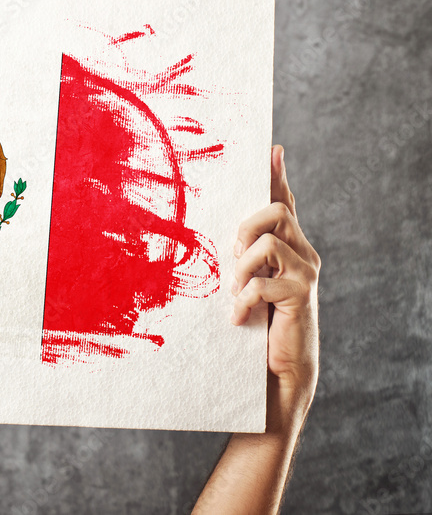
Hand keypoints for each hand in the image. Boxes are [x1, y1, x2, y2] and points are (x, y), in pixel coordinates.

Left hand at [231, 145, 320, 429]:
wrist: (279, 371)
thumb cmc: (257, 325)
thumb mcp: (245, 285)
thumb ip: (239, 259)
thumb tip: (216, 237)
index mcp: (289, 247)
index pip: (285, 203)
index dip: (278, 177)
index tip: (271, 150)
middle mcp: (304, 254)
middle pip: (277, 212)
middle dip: (245, 228)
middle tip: (232, 257)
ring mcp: (305, 274)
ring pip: (268, 243)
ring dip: (241, 267)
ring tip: (234, 292)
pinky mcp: (300, 296)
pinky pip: (263, 282)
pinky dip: (244, 299)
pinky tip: (238, 317)